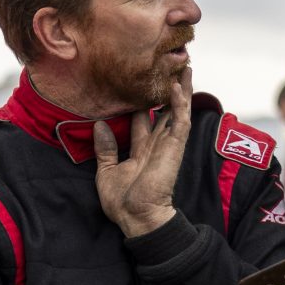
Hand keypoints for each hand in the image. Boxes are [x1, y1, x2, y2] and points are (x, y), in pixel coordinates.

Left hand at [93, 75, 191, 237]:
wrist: (136, 217)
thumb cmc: (122, 202)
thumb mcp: (106, 171)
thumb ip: (105, 147)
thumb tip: (99, 124)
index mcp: (142, 149)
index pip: (144, 119)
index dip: (144, 101)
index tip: (142, 84)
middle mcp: (157, 144)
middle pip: (166, 110)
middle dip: (170, 90)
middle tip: (172, 68)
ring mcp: (168, 144)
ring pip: (178, 110)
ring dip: (182, 89)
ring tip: (185, 67)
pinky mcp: (175, 147)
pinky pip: (179, 120)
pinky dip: (179, 103)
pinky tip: (176, 86)